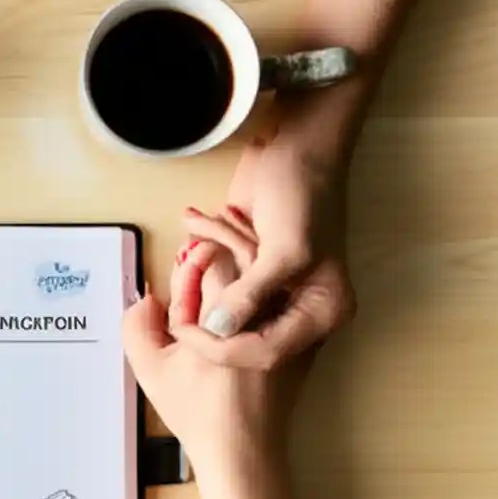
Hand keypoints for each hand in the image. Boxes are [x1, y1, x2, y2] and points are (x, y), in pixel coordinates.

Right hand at [124, 222, 310, 473]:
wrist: (244, 452)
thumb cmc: (196, 413)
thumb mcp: (150, 368)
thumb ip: (138, 325)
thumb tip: (147, 295)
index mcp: (229, 318)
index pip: (217, 261)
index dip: (200, 248)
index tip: (187, 247)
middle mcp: (267, 316)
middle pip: (249, 257)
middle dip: (223, 233)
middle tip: (199, 221)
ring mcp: (290, 327)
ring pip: (268, 273)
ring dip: (245, 248)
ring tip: (222, 228)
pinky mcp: (302, 341)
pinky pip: (281, 295)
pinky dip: (262, 277)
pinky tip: (244, 272)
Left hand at [187, 135, 356, 367]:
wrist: (294, 146)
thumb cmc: (301, 195)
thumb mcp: (283, 249)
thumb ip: (252, 293)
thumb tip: (217, 330)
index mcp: (322, 311)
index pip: (267, 352)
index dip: (223, 348)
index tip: (185, 332)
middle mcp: (301, 309)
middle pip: (243, 340)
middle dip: (207, 319)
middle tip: (175, 304)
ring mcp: (275, 291)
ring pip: (225, 313)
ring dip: (200, 284)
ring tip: (191, 249)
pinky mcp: (253, 271)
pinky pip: (219, 287)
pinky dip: (201, 264)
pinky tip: (193, 231)